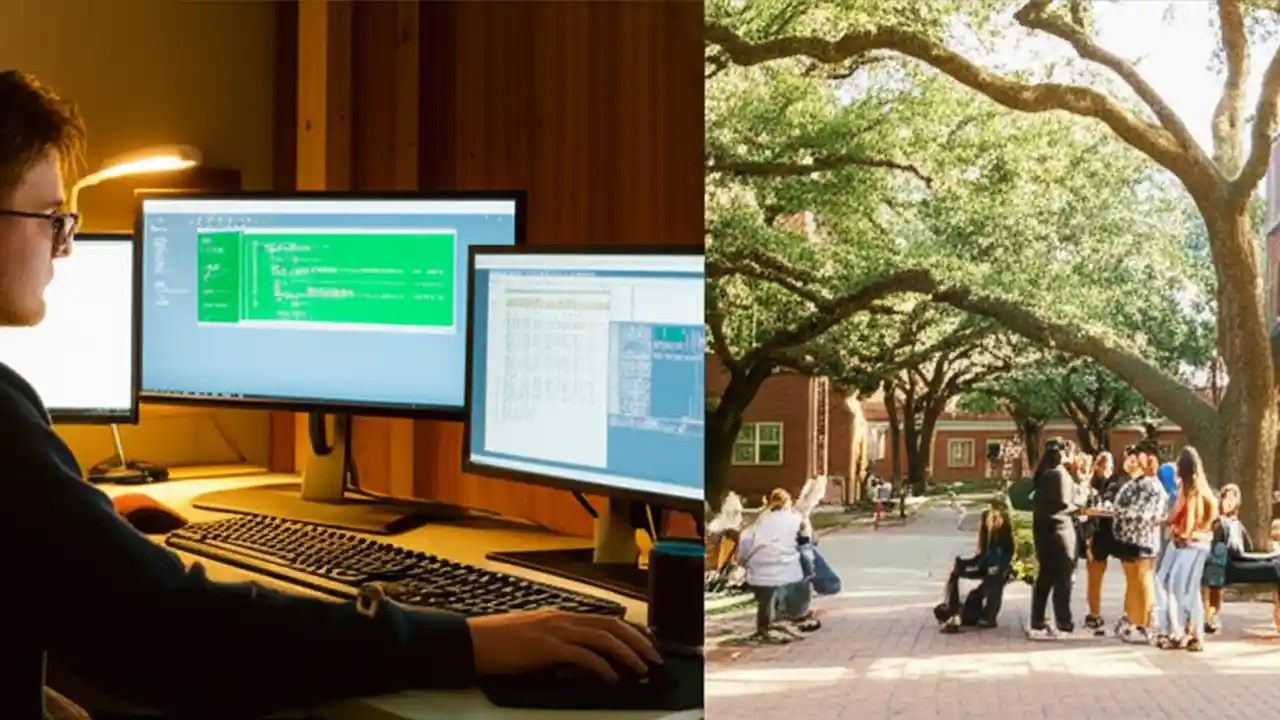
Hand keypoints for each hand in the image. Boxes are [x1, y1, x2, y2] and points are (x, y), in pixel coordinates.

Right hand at [467, 609, 661, 682]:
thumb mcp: (534, 643)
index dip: (629, 632)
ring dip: (627, 654)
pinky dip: (602, 667)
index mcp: (560, 617)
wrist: (470, 641)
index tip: (645, 645)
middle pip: (611, 625)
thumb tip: (583, 666)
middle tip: (654, 658)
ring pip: (603, 637)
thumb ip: (558, 649)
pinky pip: (583, 656)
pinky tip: (611, 678)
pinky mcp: (546, 648)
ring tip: (641, 668)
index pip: (604, 620)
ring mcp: (554, 631)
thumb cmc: (497, 644)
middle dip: (637, 641)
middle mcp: (562, 619)